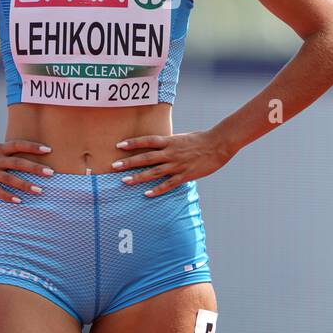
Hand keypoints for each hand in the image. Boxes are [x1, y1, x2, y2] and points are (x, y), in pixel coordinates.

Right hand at [0, 136, 53, 202]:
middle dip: (35, 168)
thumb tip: (21, 152)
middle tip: (51, 173)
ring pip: (10, 179)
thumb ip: (5, 151)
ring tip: (39, 190)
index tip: (48, 149)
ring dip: (25, 185)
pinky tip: (19, 201)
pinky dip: (8, 196)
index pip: (19, 145)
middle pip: (18, 163)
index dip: (33, 146)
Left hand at [111, 131, 232, 195]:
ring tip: (124, 181)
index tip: (119, 145)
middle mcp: (171, 153)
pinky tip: (147, 194)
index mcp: (170, 141)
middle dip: (129, 162)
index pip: (147, 141)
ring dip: (138, 177)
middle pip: (146, 157)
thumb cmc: (201, 139)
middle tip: (114, 166)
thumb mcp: (182, 138)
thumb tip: (158, 145)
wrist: (219, 144)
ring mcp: (177, 164)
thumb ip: (169, 143)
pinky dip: (157, 189)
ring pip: (154, 172)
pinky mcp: (185, 175)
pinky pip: (169, 184)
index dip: (133, 143)